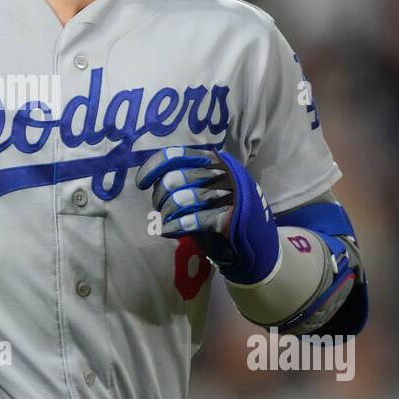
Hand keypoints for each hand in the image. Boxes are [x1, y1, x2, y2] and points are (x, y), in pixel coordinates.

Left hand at [135, 145, 278, 284]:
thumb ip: (184, 179)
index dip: (153, 167)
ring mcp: (229, 194)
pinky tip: (169, 231)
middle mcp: (223, 172)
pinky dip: (176, 227)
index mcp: (215, 160)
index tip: (142, 183)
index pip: (176, 155)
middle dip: (160, 198)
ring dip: (168, 214)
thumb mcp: (206, 188)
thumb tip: (150, 180)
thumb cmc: (223, 212)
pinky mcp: (230, 218)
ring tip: (168, 222)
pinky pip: (193, 220)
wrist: (256, 243)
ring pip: (180, 200)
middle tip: (162, 210)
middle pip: (174, 179)